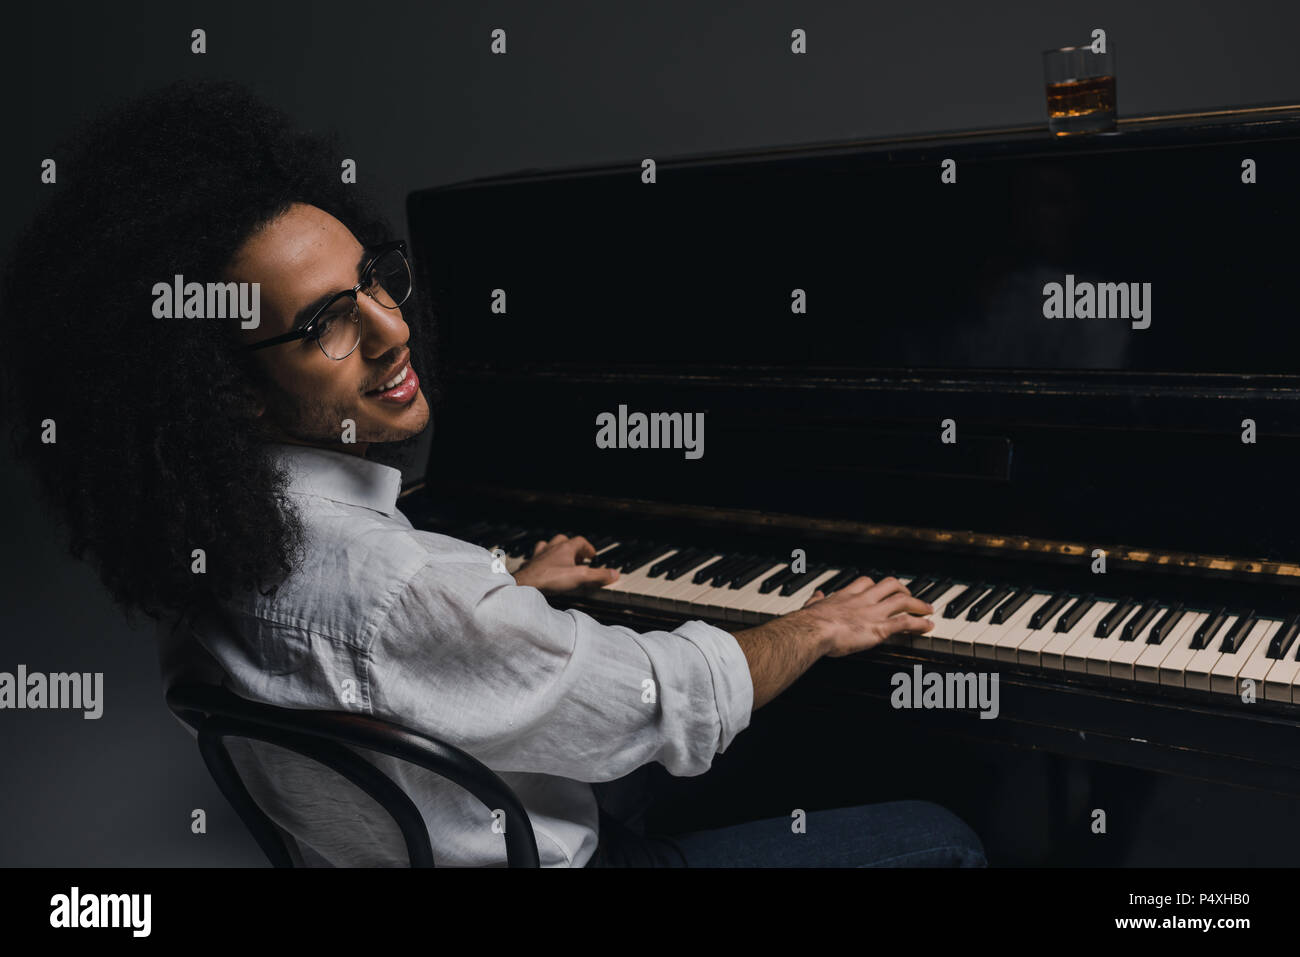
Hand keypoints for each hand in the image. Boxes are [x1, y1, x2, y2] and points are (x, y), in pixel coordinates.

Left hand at [511, 534, 619, 595]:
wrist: (525, 585)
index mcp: (564, 548)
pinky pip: (536, 557)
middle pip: (564, 541)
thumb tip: (614, 574)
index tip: (593, 556)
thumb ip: (598, 575)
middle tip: (579, 558)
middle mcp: (551, 548)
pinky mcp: (529, 565)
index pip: (580, 541)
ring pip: (548, 546)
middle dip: (573, 548)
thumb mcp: (580, 578)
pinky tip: (544, 567)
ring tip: (562, 560)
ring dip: (556, 550)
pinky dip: (542, 560)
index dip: (588, 548)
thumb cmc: (550, 579)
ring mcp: (539, 555)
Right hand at [791, 576, 933, 657]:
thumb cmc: (809, 623)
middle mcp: (863, 600)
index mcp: (845, 596)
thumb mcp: (811, 606)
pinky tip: (928, 626)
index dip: (876, 585)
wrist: (813, 630)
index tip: (881, 588)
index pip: (865, 583)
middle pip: (889, 585)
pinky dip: (920, 623)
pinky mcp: (880, 628)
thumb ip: (816, 601)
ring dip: (918, 604)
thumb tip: (816, 595)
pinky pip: (905, 622)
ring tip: (928, 609)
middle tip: (909, 595)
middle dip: (902, 589)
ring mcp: (873, 613)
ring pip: (902, 601)